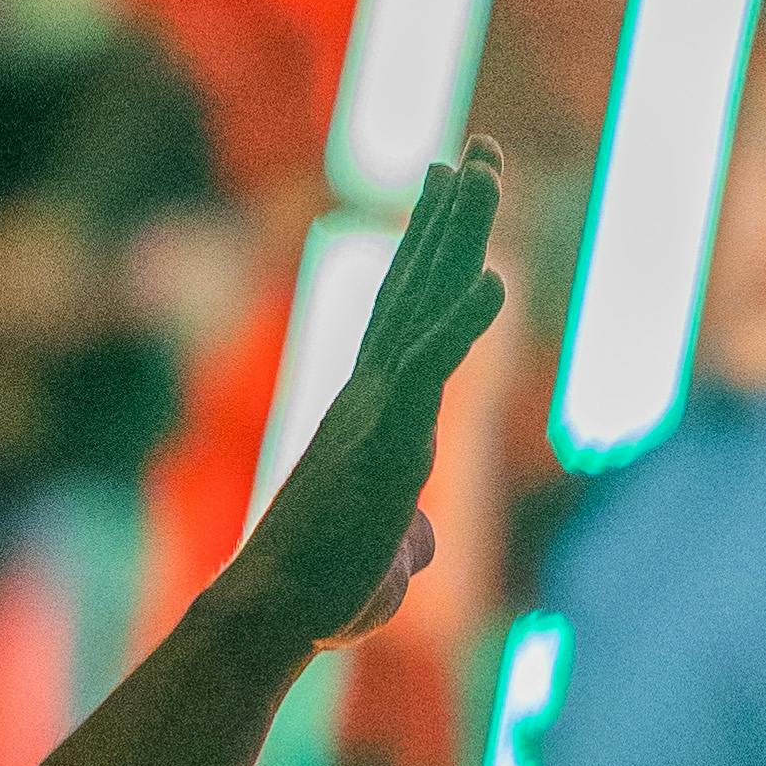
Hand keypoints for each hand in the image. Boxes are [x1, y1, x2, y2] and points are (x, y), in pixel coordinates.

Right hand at [221, 141, 503, 649]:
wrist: (268, 618)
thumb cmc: (315, 596)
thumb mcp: (379, 558)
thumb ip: (405, 537)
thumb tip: (421, 546)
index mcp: (370, 411)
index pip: (406, 310)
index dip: (432, 242)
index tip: (449, 179)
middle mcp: (368, 395)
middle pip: (416, 284)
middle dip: (451, 213)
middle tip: (477, 148)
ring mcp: (375, 412)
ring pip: (422, 305)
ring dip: (457, 237)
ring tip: (485, 171)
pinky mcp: (384, 443)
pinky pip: (428, 371)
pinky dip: (462, 324)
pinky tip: (497, 281)